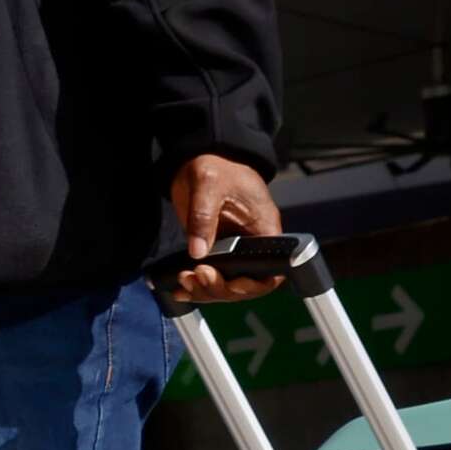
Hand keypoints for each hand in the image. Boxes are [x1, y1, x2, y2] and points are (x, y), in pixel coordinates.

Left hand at [164, 155, 286, 304]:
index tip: (231, 283)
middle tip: (197, 276)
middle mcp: (251, 245)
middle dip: (221, 288)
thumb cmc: (215, 165)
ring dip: (205, 290)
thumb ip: (204, 216)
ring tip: (184, 281)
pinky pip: (209, 275)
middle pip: (245, 284)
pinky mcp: (212, 250)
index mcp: (264, 230)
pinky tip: (180, 288)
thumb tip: (198, 252)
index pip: (270, 270)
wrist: (198, 159)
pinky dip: (195, 286)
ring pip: (225, 285)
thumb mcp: (209, 184)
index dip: (252, 285)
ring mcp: (231, 250)